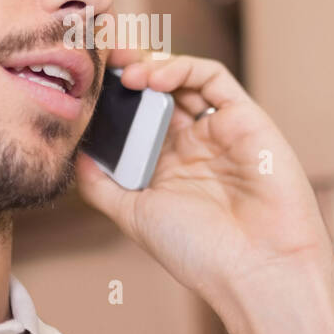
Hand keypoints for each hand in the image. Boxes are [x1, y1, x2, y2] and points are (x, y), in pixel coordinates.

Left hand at [75, 47, 332, 309]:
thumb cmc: (201, 253)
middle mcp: (194, 147)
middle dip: (126, 73)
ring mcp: (220, 131)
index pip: (135, 121)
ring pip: (184, 80)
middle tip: (99, 63)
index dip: (111, 101)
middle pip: (157, 95)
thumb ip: (101, 184)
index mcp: (167, 169)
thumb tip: (74, 152)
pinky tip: (153, 77)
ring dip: (151, 67)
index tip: (83, 86)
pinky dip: (182, 68)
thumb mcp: (134, 215)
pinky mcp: (246, 119)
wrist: (259, 271)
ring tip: (123, 72)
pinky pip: (214, 78)